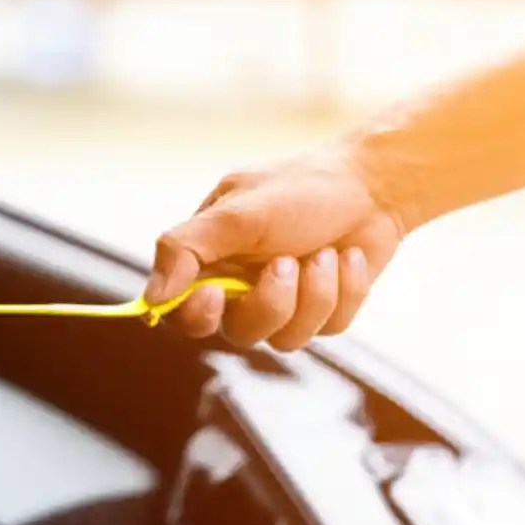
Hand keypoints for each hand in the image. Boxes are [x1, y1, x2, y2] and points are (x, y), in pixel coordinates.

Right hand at [144, 144, 406, 350]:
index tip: (213, 294)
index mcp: (209, 263)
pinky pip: (327, 329)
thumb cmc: (298, 189)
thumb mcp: (235, 213)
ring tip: (326, 253)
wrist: (373, 185)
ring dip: (313, 293)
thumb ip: (185, 250)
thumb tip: (150, 300)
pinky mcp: (321, 314)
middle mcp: (239, 290)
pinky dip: (343, 289)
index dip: (191, 316)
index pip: (177, 313)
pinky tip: (347, 257)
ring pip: (284, 340)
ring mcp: (282, 305)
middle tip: (285, 263)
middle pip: (236, 333)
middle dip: (268, 302)